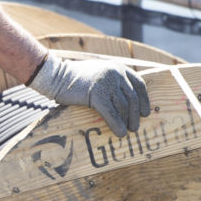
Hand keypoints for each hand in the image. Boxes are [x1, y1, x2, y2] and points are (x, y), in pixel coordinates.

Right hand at [26, 54, 150, 134]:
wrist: (55, 76)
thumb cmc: (74, 79)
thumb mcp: (98, 75)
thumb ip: (112, 82)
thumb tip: (124, 104)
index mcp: (118, 67)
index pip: (139, 84)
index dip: (144, 100)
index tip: (145, 112)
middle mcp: (115, 73)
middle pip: (133, 97)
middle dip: (136, 114)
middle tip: (136, 127)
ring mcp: (107, 83)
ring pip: (124, 106)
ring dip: (127, 121)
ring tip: (127, 131)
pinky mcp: (97, 94)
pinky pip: (112, 113)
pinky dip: (117, 125)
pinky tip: (119, 133)